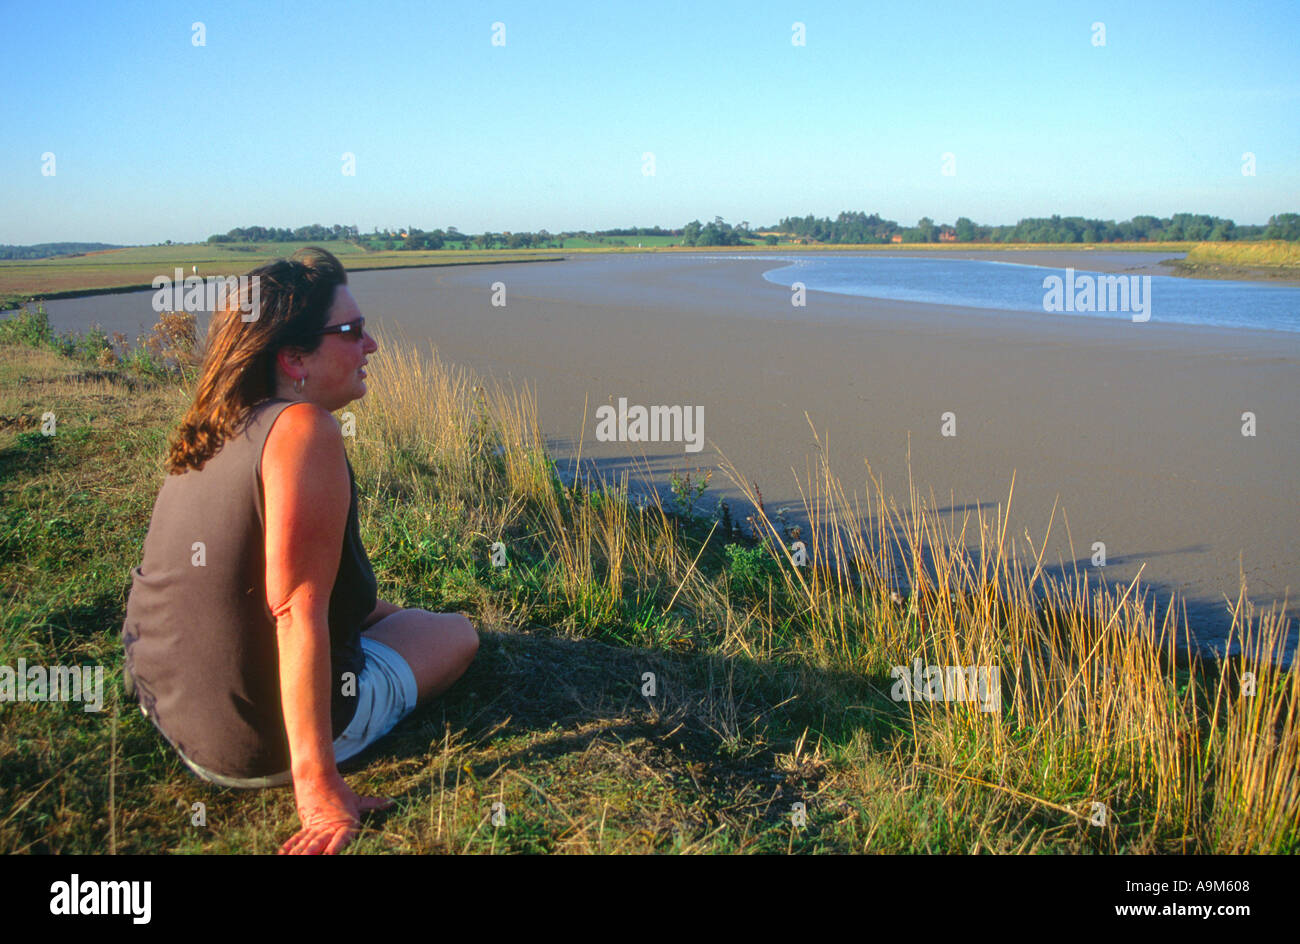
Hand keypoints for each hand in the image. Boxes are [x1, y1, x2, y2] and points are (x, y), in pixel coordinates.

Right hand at [279, 772, 393, 854]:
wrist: (318, 777)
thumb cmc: (341, 792)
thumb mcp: (357, 800)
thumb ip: (374, 803)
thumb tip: (392, 801)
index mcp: (344, 824)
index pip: (341, 839)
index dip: (335, 847)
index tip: (330, 854)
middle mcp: (328, 827)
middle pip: (319, 844)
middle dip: (313, 853)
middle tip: (307, 859)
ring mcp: (314, 826)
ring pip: (306, 843)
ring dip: (300, 853)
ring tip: (293, 859)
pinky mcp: (305, 824)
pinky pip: (297, 838)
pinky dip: (290, 847)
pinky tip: (282, 854)